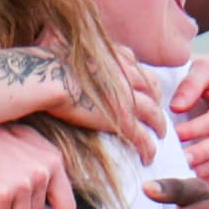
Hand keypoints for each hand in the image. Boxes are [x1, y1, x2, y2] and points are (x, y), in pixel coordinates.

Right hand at [37, 44, 164, 164]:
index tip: (145, 93)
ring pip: (154, 114)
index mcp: (116, 58)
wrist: (48, 77)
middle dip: (157, 102)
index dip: (145, 84)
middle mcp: (127, 75)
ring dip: (159, 126)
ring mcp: (127, 97)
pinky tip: (148, 157)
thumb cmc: (50, 65)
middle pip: (153, 90)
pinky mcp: (123, 118)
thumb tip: (70, 57)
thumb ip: (84, 57)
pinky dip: (148, 147)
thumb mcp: (73, 51)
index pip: (139, 71)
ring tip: (159, 136)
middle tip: (155, 114)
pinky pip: (142, 136)